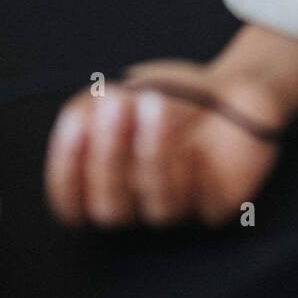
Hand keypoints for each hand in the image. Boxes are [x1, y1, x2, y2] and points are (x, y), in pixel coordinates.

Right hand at [44, 60, 284, 228]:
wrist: (230, 87)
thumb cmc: (169, 94)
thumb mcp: (119, 93)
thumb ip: (87, 112)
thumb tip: (74, 125)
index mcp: (105, 184)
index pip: (72, 205)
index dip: (66, 174)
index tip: (75, 126)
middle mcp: (137, 204)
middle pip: (111, 209)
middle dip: (109, 158)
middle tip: (115, 105)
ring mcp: (176, 209)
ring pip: (158, 207)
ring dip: (153, 154)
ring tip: (154, 104)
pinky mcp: (216, 206)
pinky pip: (199, 198)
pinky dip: (193, 163)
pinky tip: (195, 138)